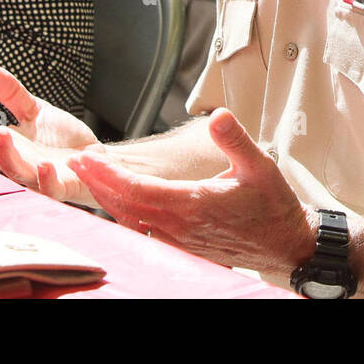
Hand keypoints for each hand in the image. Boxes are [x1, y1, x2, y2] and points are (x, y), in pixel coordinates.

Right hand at [0, 63, 101, 202]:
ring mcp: (37, 177)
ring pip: (16, 171)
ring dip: (7, 154)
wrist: (95, 158)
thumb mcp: (34, 109)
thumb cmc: (60, 139)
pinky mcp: (61, 187)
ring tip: (2, 132)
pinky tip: (44, 164)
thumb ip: (10, 92)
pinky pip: (51, 188)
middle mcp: (16, 163)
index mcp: (6, 145)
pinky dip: (45, 179)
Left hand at [67, 108, 316, 275]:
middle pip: (126, 207)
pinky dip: (125, 216)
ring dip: (108, 200)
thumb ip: (235, 140)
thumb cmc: (273, 205)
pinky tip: (119, 204)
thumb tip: (218, 116)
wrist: (286, 244)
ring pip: (132, 222)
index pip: (138, 190)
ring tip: (92, 178)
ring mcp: (180, 240)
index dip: (109, 175)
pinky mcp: (183, 247)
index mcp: (195, 204)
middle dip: (99, 184)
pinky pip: (144, 232)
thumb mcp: (260, 165)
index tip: (88, 158)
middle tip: (77, 163)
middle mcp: (181, 226)